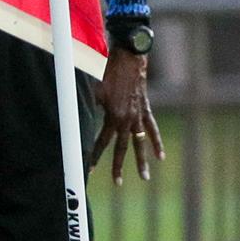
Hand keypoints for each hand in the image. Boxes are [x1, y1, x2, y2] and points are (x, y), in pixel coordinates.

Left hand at [90, 49, 164, 185]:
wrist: (130, 58)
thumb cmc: (108, 71)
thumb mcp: (93, 89)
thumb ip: (88, 105)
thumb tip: (78, 116)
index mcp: (113, 117)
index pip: (101, 142)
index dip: (95, 156)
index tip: (89, 170)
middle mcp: (127, 120)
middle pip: (122, 148)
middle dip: (119, 167)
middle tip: (118, 182)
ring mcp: (139, 116)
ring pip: (140, 144)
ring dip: (142, 161)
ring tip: (145, 177)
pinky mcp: (146, 110)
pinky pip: (152, 130)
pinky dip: (156, 142)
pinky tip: (161, 156)